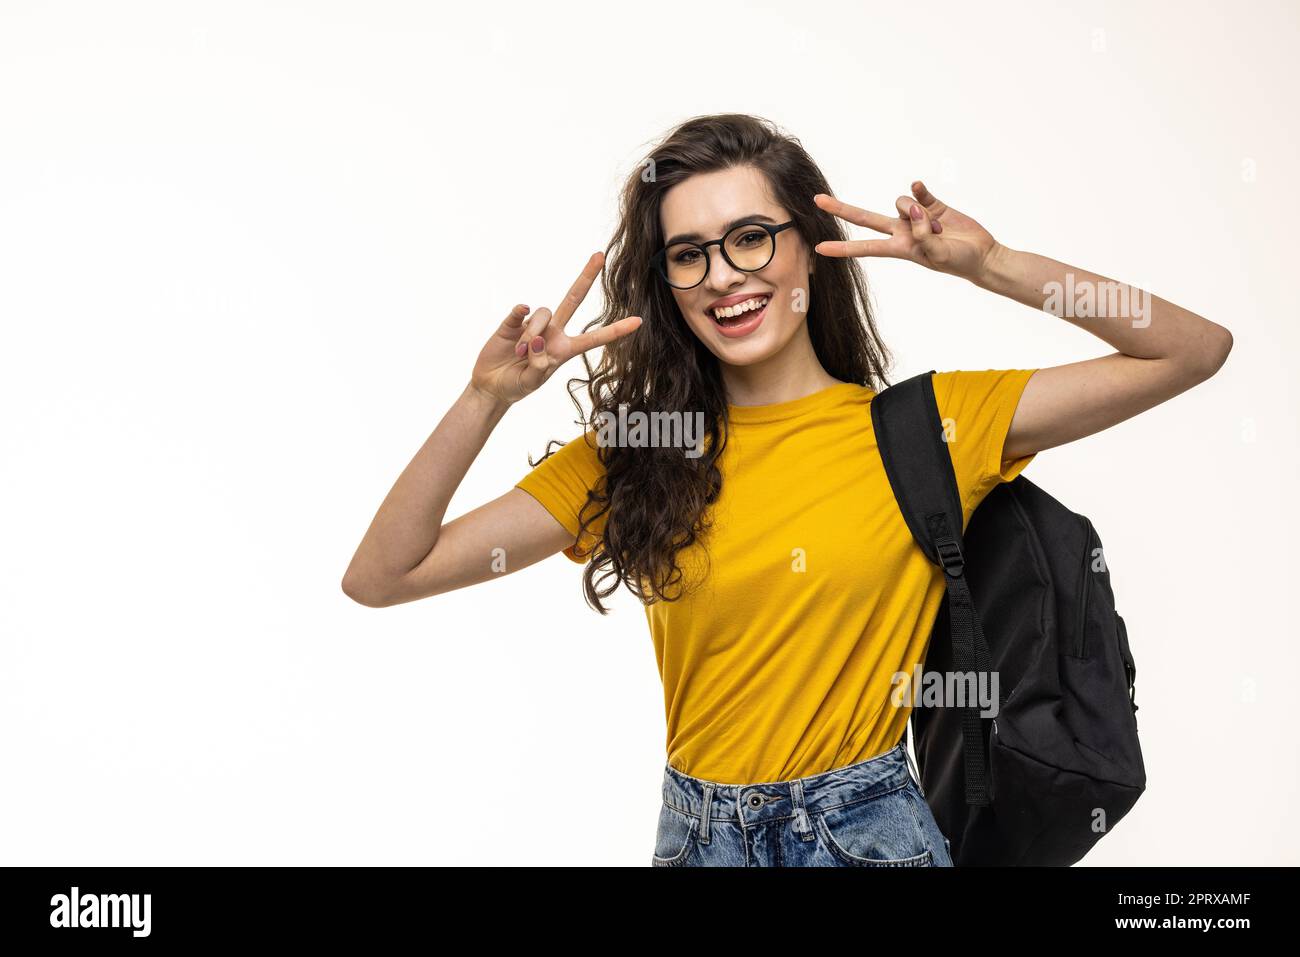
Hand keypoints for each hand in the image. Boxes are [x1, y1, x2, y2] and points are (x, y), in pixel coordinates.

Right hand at [468, 251, 641, 406]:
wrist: (491, 384)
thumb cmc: (516, 385)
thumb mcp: (530, 383)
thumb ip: (537, 366)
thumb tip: (536, 340)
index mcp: (564, 350)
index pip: (594, 338)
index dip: (616, 330)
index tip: (638, 321)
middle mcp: (553, 333)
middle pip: (572, 300)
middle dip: (586, 278)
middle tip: (599, 255)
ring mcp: (533, 325)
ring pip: (542, 314)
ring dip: (531, 334)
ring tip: (520, 352)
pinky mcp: (513, 322)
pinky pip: (521, 310)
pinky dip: (520, 313)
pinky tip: (519, 317)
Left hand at [812, 181, 1001, 283]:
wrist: (982, 255)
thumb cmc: (959, 262)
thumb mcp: (938, 255)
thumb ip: (923, 236)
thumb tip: (914, 213)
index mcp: (899, 248)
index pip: (864, 247)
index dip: (842, 248)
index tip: (819, 249)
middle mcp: (902, 231)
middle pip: (865, 218)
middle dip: (841, 209)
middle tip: (817, 200)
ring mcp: (915, 217)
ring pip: (901, 201)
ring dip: (919, 211)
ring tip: (939, 229)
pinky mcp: (931, 204)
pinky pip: (918, 191)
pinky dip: (919, 190)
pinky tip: (922, 190)